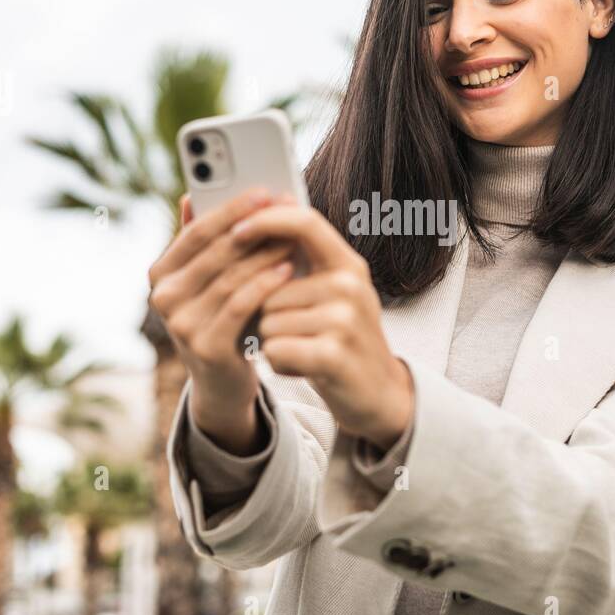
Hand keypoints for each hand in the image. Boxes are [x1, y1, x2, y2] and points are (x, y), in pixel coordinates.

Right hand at [147, 187, 297, 452]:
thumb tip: (191, 194)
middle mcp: (162, 297)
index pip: (196, 231)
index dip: (231, 208)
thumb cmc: (221, 318)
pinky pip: (240, 306)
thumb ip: (204, 242)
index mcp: (161, 273)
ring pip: (230, 277)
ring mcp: (181, 325)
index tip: (264, 191)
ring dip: (266, 254)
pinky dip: (266, 285)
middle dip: (255, 227)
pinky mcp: (205, 347)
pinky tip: (288, 271)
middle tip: (288, 210)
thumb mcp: (210, 280)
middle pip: (215, 251)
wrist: (223, 381)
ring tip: (294, 239)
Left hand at [231, 200, 414, 450]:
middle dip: (266, 314)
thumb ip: (302, 262)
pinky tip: (302, 367)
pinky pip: (275, 350)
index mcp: (348, 265)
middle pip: (269, 288)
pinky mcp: (333, 355)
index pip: (305, 222)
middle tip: (297, 333)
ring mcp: (345, 320)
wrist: (378, 394)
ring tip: (304, 349)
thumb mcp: (333, 294)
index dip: (267, 220)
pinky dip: (279, 363)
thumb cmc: (342, 339)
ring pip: (267, 322)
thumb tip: (250, 222)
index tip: (236, 229)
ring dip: (273, 341)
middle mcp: (350, 286)